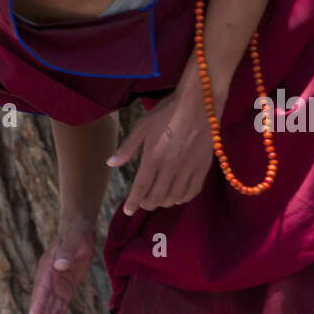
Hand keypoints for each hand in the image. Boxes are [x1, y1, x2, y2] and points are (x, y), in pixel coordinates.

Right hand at [28, 209, 96, 313]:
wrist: (78, 230)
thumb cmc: (76, 234)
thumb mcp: (75, 240)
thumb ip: (67, 252)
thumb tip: (60, 265)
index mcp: (48, 267)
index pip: (42, 289)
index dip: (38, 304)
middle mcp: (49, 278)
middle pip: (43, 302)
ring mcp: (56, 284)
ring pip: (51, 307)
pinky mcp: (65, 288)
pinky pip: (59, 306)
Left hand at [107, 77, 215, 215]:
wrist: (199, 102)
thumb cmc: (168, 112)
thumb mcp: (142, 126)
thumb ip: (127, 147)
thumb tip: (111, 163)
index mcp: (153, 158)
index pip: (140, 188)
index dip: (133, 202)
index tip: (128, 211)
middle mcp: (170, 168)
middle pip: (157, 196)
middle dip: (148, 204)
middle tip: (144, 204)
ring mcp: (188, 169)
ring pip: (175, 197)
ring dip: (164, 202)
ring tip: (159, 200)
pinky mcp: (203, 167)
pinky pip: (193, 190)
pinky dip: (184, 198)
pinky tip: (178, 197)